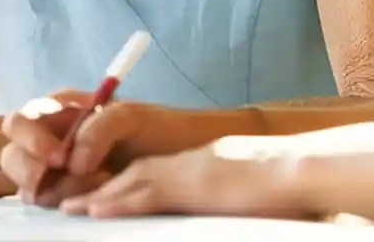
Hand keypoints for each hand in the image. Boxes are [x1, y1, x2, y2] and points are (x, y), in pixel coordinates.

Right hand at [0, 90, 188, 207]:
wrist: (182, 156)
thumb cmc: (157, 129)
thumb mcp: (132, 117)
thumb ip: (99, 127)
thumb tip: (72, 161)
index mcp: (60, 111)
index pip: (22, 120)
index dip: (30, 139)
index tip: (59, 156)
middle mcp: (51, 138)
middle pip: (12, 154)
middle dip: (33, 169)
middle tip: (68, 175)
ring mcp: (56, 170)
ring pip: (29, 184)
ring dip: (57, 189)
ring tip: (100, 182)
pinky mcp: (66, 194)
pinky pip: (49, 201)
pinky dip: (66, 202)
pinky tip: (96, 195)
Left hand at [59, 137, 305, 218]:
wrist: (302, 168)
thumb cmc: (293, 185)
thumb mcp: (255, 191)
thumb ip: (236, 196)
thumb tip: (239, 204)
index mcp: (205, 165)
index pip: (158, 173)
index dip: (128, 184)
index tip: (103, 196)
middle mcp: (192, 164)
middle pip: (137, 173)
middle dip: (104, 188)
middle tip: (72, 203)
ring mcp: (191, 171)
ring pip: (134, 181)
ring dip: (101, 195)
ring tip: (71, 209)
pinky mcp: (193, 184)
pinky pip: (146, 193)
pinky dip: (118, 200)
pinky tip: (96, 210)